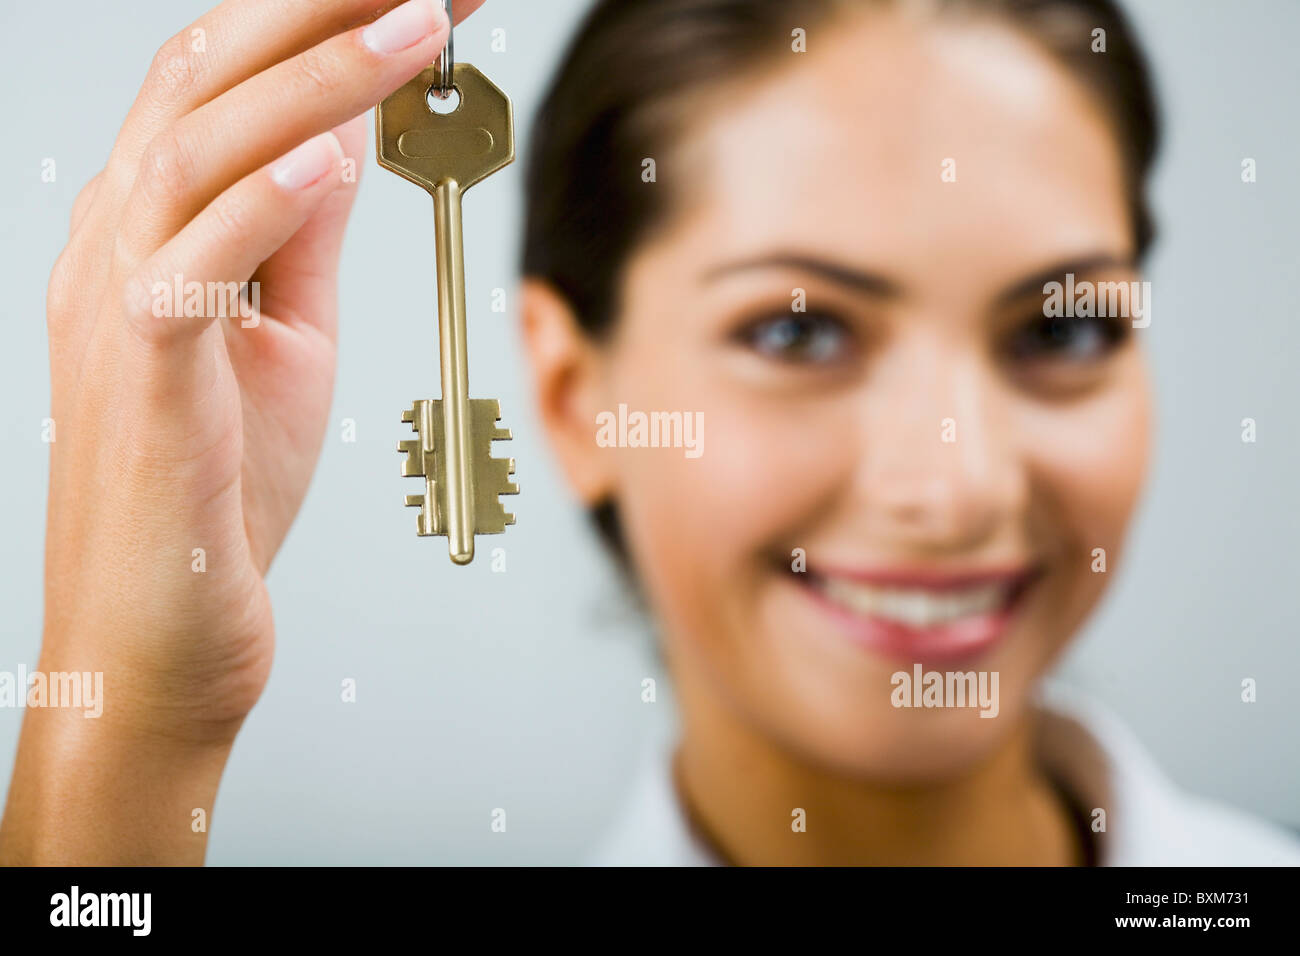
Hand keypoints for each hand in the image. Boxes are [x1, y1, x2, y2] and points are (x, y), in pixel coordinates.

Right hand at [1, 0, 484, 863]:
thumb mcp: (284, 338)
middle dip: (321, 11)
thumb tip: (343, 136)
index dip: (320, 20)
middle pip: (208, 84)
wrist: (165, 632)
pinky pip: (186, 273)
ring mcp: (116, 307)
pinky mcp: (140, 382)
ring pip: (199, 154)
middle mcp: (118, 244)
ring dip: (315, 82)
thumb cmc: (219, 487)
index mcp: (153, 228)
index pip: (228, 84)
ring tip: (414, 24)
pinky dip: (256, 205)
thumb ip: (298, 236)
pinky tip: (332, 155)